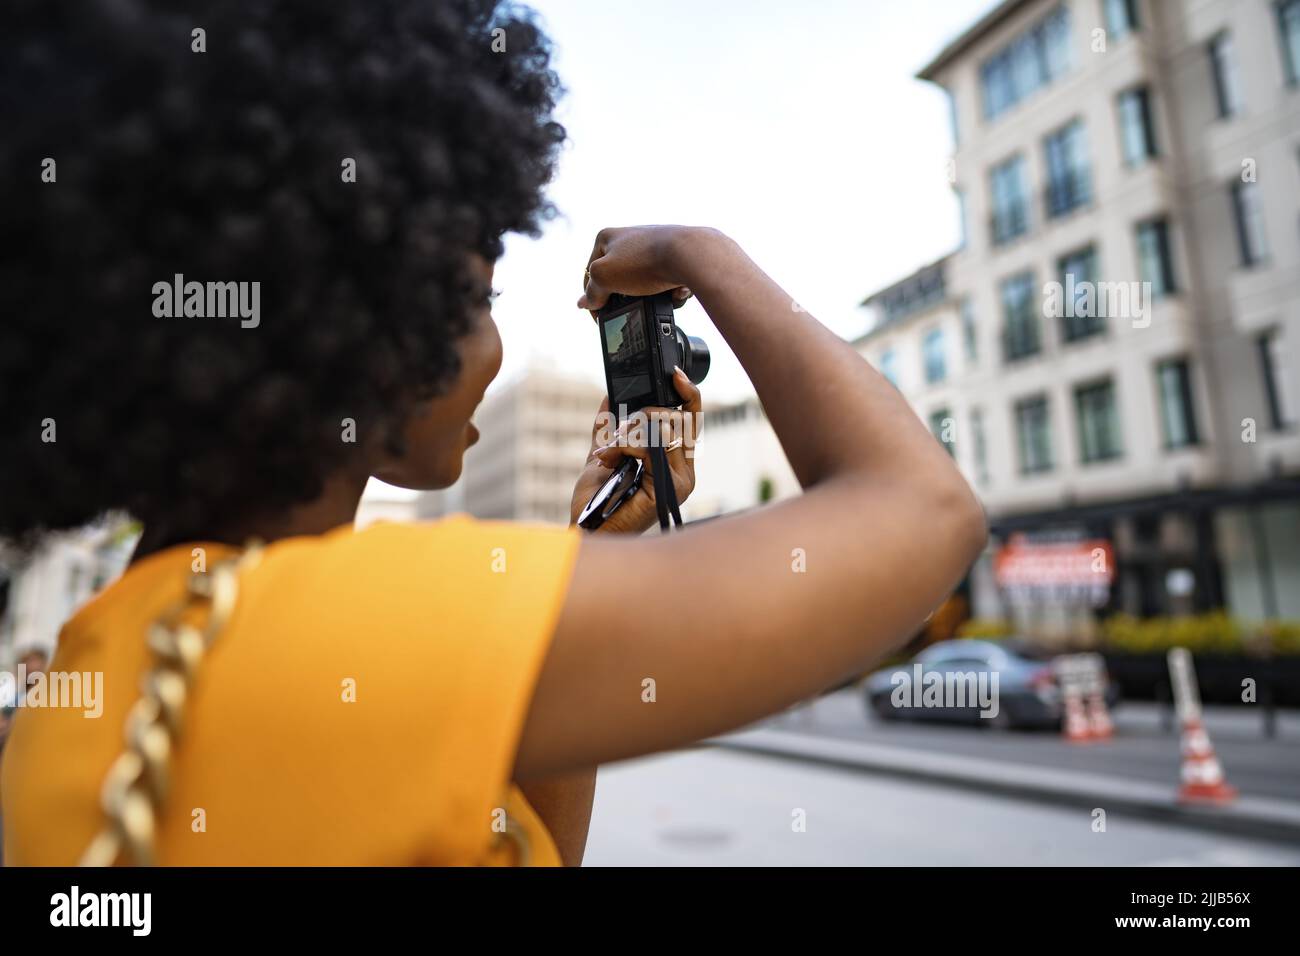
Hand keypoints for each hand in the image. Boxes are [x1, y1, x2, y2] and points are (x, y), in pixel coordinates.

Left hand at [569, 371, 702, 533]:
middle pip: (679, 419)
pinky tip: (608, 457)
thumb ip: (610, 427)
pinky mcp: (669, 487)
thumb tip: (611, 395)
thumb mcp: (604, 453)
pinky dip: (625, 445)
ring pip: (665, 430)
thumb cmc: (597, 500)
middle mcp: (685, 472)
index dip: (688, 395)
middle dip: (644, 414)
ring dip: (629, 432)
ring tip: (608, 448)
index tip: (675, 374)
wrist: (588, 528)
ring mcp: (681, 481)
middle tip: (618, 430)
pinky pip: (650, 448)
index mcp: (675, 463)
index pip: (691, 421)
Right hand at [577, 225, 716, 313]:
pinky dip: (668, 292)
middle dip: (625, 296)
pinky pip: (664, 282)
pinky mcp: (673, 256)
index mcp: (606, 237)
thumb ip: (592, 291)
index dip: (592, 296)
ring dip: (649, 297)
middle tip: (632, 305)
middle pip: (617, 278)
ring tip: (657, 298)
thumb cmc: (645, 260)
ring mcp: (652, 246)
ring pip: (642, 283)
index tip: (599, 315)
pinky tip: (673, 292)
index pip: (589, 272)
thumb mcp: (605, 277)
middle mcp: (629, 237)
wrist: (690, 255)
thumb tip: (585, 302)